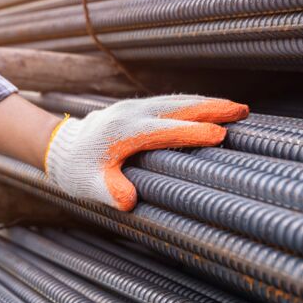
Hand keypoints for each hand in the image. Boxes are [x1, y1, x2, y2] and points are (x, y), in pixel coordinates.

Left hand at [44, 95, 248, 210]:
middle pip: (177, 108)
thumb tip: (129, 201)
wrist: (59, 146)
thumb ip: (109, 191)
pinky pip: (169, 102)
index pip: (164, 130)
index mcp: (124, 132)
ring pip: (177, 101)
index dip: (192, 133)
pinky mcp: (136, 108)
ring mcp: (134, 107)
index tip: (220, 135)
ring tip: (237, 108)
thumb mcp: (89, 185)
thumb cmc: (77, 169)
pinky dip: (193, 103)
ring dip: (207, 103)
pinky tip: (212, 107)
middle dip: (211, 109)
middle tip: (243, 111)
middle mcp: (131, 113)